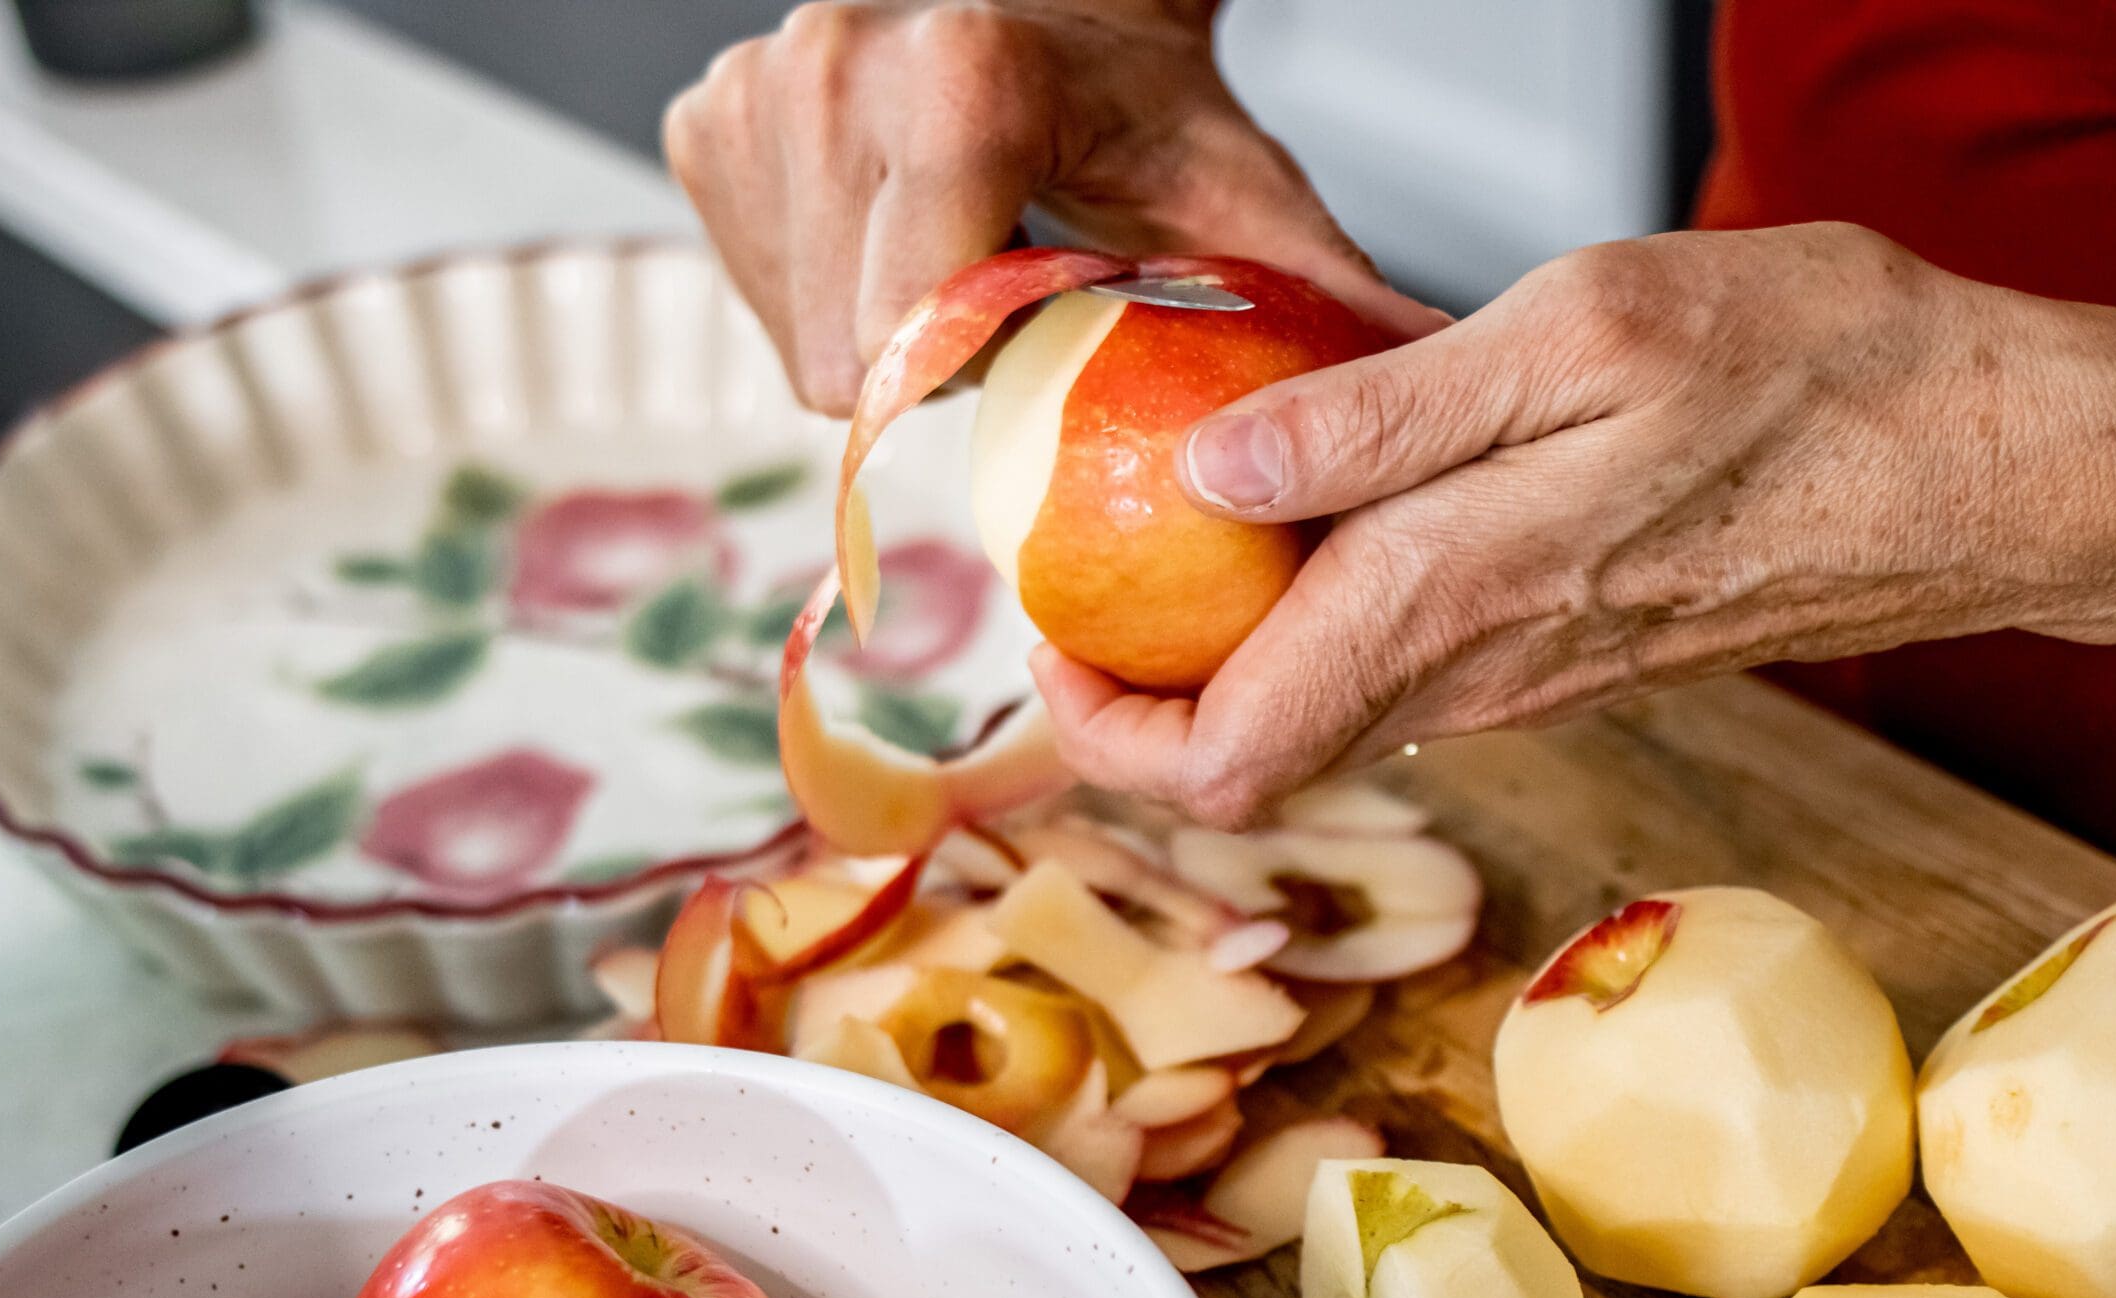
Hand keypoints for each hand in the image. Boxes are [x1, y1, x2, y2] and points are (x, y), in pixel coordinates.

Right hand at [663, 0, 1442, 413]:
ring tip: (955, 257)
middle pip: (850, 359)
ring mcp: (750, 99)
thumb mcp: (1230, 182)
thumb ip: (1310, 297)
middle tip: (1007, 301)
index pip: (920, 336)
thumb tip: (1414, 402)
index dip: (987, 374)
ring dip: (878, 337)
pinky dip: (824, 296)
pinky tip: (887, 237)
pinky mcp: (702, 128)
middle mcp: (826, 78)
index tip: (1047, 331)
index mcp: (953, 86)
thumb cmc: (1133, 89)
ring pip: (794, 338)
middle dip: (934, 368)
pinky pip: (755, 290)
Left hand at [1034, 221, 2115, 826]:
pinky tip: (1315, 521)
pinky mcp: (1560, 657)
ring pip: (1318, 724)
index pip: (1222, 761)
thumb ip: (1381, 418)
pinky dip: (1315, 627)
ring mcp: (1519, 683)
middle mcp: (1472, 678)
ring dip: (1223, 659)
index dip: (1105, 729)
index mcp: (1449, 603)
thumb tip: (1212, 469)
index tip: (1052, 637)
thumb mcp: (1583, 334)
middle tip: (1088, 587)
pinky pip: (1395, 681)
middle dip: (1139, 702)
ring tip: (1179, 538)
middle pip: (1251, 764)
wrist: (1988, 464)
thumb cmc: (1823, 379)